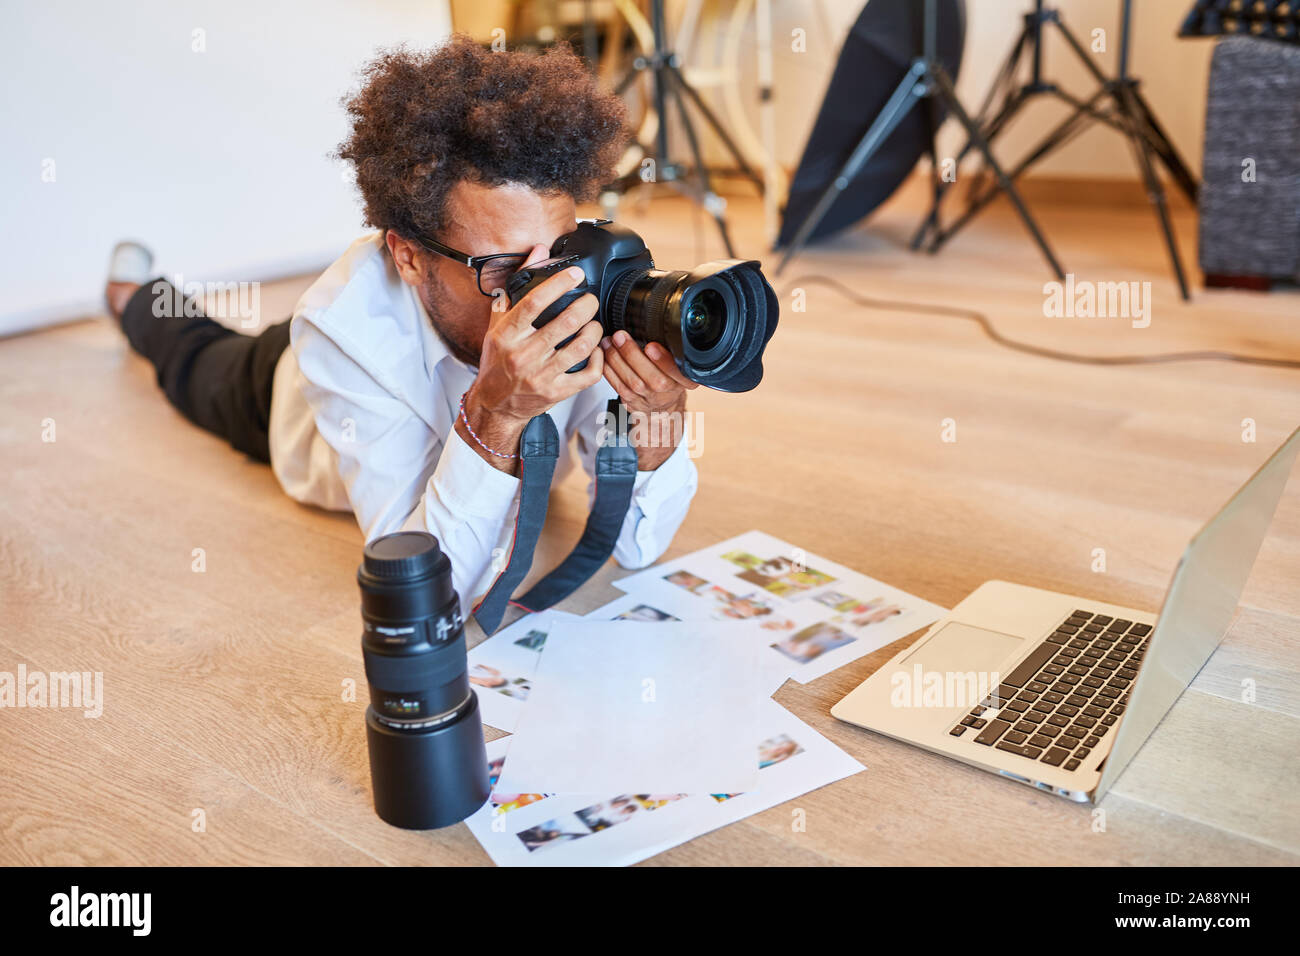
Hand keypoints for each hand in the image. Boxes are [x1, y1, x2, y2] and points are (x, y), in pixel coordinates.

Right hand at [460, 248, 605, 471]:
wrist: (494, 405)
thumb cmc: (497, 362)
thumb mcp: (498, 324)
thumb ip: (517, 288)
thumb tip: (538, 252)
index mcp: (507, 335)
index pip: (534, 302)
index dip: (558, 284)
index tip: (576, 275)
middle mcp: (523, 355)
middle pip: (564, 322)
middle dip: (586, 306)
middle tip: (591, 301)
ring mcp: (540, 376)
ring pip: (580, 347)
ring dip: (594, 331)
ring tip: (595, 324)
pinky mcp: (555, 393)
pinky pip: (587, 374)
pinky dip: (598, 359)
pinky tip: (596, 350)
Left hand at [599, 330, 697, 469]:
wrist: (662, 406)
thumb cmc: (668, 375)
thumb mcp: (679, 362)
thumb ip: (673, 347)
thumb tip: (657, 320)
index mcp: (686, 379)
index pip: (679, 372)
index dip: (664, 361)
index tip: (651, 346)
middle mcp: (669, 392)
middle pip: (652, 378)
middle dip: (633, 355)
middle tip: (620, 336)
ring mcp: (650, 400)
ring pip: (633, 383)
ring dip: (617, 360)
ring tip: (608, 342)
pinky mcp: (633, 404)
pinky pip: (619, 387)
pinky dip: (610, 371)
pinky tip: (603, 357)